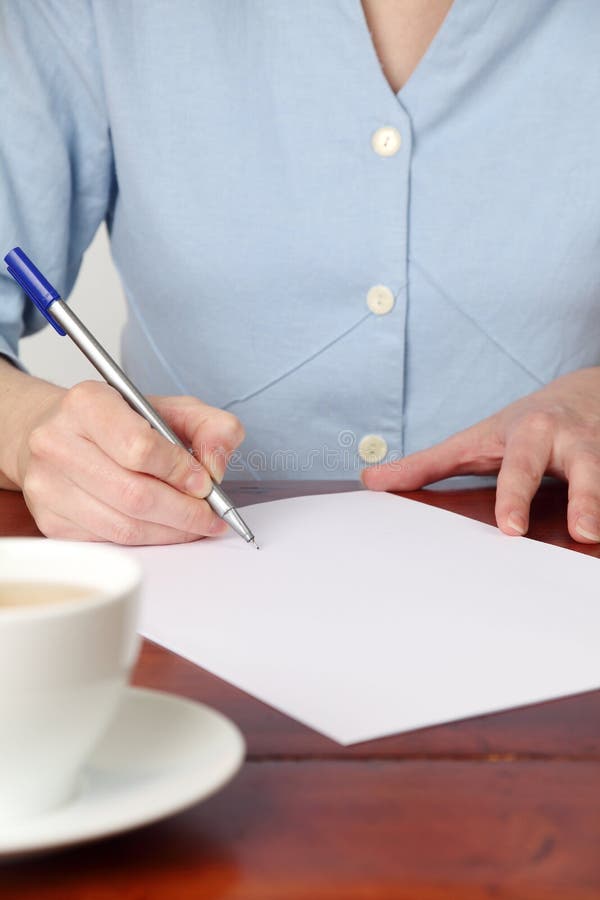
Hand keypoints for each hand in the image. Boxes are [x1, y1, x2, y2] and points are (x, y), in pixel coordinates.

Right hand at [14, 380, 244, 543]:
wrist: (57, 432)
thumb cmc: (118, 421)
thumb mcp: (171, 408)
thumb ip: (210, 425)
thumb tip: (216, 464)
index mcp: (87, 404)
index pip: (139, 447)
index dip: (180, 471)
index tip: (204, 482)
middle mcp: (57, 442)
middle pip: (134, 494)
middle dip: (184, 512)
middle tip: (211, 516)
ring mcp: (47, 485)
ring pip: (123, 526)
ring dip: (170, 532)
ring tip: (195, 525)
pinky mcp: (49, 520)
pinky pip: (110, 541)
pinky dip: (147, 540)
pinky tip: (164, 528)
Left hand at [361, 367, 599, 543]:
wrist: (582, 395)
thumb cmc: (519, 426)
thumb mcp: (473, 440)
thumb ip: (426, 465)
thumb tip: (370, 482)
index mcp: (530, 433)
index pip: (520, 467)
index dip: (515, 495)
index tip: (511, 527)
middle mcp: (570, 441)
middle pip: (583, 467)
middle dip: (586, 496)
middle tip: (584, 531)